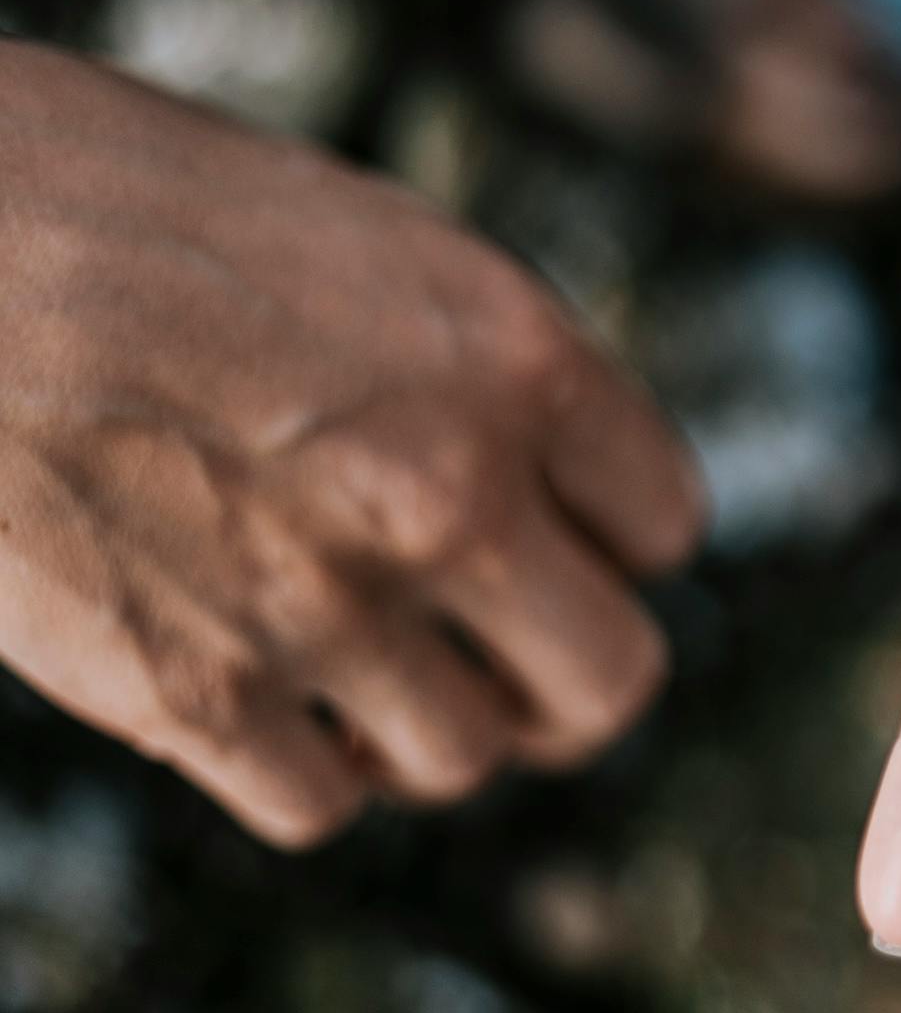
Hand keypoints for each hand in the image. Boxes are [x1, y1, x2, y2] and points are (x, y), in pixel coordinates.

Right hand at [0, 43, 705, 844]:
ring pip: (465, 756)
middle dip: (566, 679)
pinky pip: (321, 804)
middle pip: (610, 678)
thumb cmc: (125, 207)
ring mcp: (324, 606)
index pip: (663, 522)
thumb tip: (545, 481)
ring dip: (428, 726)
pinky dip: (306, 770)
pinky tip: (267, 701)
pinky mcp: (192, 696)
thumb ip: (475, 372)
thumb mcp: (364, 244)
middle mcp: (449, 493)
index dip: (612, 539)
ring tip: (367, 669)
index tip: (561, 539)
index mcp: (514, 358)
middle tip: (514, 661)